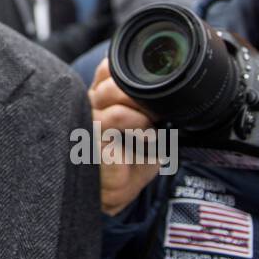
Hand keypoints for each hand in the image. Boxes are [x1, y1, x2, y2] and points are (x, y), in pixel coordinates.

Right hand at [88, 57, 160, 214]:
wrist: (118, 190)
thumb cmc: (130, 158)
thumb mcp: (144, 126)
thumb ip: (148, 104)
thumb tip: (171, 90)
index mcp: (100, 97)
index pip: (108, 68)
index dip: (130, 73)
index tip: (152, 91)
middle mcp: (90, 103)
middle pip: (112, 76)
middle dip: (141, 91)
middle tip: (157, 112)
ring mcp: (88, 117)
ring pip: (114, 92)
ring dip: (141, 108)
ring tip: (152, 126)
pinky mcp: (91, 135)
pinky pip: (115, 117)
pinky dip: (138, 125)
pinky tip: (147, 138)